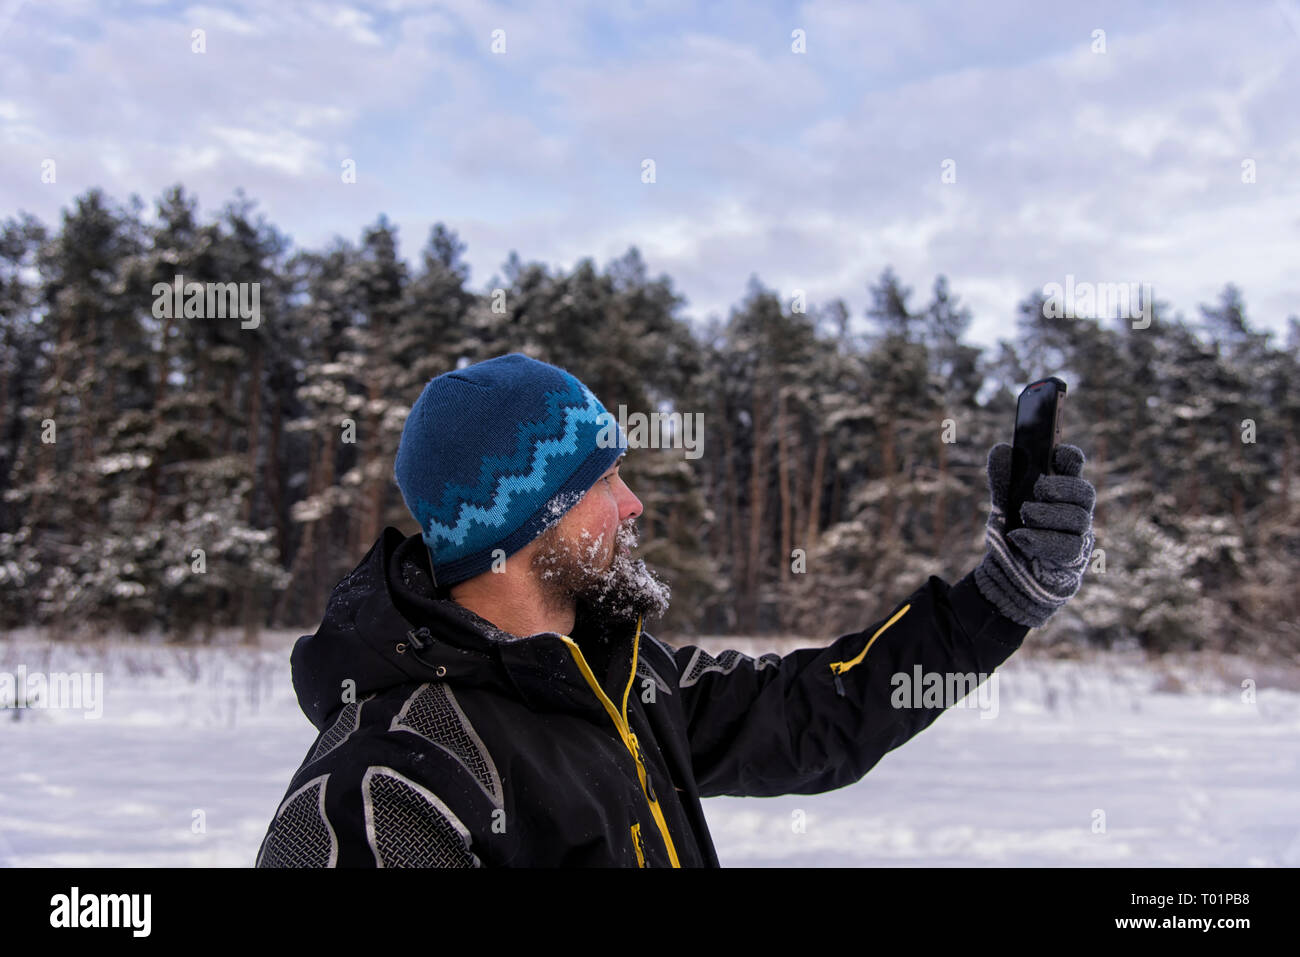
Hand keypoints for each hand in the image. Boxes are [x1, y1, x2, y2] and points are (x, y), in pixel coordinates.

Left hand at [973, 442, 1095, 627]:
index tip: (1058, 452)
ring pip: (1078, 519)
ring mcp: (1077, 536)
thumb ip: (1003, 479)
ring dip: (1049, 515)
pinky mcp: (1073, 560)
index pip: (1075, 469)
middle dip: (1062, 488)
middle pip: (1084, 493)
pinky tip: (1020, 537)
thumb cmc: (1014, 532)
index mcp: (1060, 491)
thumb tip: (1002, 449)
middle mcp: (1075, 511)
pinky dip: (1042, 540)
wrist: (1009, 574)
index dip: (1071, 459)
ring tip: (1025, 514)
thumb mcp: (1003, 504)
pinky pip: (1068, 547)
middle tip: (1038, 488)